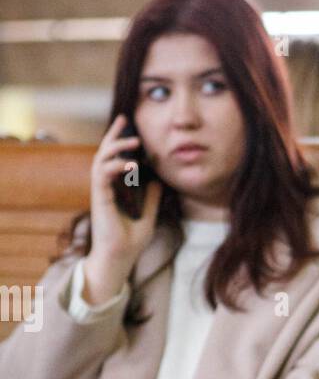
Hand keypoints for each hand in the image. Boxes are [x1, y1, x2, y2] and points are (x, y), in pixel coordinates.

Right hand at [84, 114, 162, 303]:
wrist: (120, 258)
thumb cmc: (130, 242)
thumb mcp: (148, 215)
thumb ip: (151, 198)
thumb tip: (158, 180)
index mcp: (114, 189)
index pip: (114, 159)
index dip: (120, 142)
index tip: (129, 127)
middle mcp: (105, 188)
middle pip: (105, 153)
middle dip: (114, 135)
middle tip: (124, 120)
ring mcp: (100, 192)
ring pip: (101, 160)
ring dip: (116, 148)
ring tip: (134, 142)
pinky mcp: (99, 199)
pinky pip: (102, 175)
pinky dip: (115, 166)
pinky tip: (131, 165)